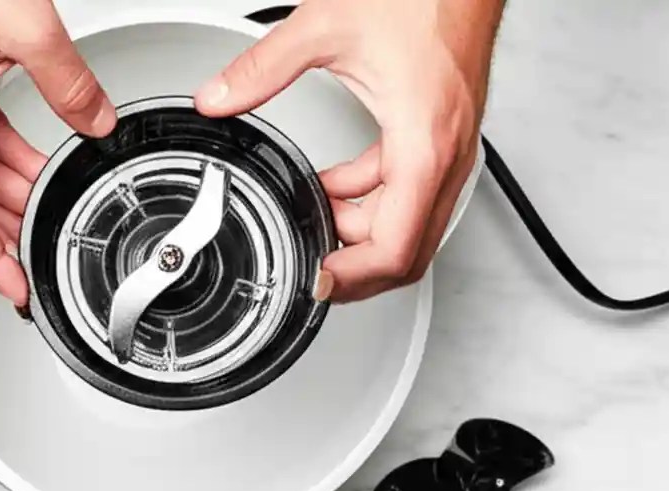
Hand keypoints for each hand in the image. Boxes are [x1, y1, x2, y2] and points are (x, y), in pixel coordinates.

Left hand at [196, 0, 503, 301]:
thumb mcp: (326, 28)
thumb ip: (262, 69)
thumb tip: (219, 98)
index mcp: (424, 145)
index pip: (395, 247)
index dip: (352, 279)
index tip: (315, 284)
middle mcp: (446, 155)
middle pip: (408, 251)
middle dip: (355, 271)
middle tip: (308, 273)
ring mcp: (450, 148)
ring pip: (410, 226)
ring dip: (360, 235)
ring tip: (312, 224)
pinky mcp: (443, 135)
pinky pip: (408, 192)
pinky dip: (368, 201)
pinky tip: (332, 188)